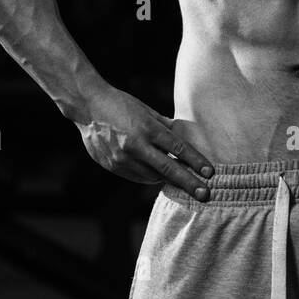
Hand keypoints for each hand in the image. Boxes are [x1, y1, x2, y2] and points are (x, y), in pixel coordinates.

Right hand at [74, 83, 214, 200]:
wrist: (88, 107)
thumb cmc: (121, 104)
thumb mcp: (147, 111)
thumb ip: (165, 127)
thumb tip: (183, 139)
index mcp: (147, 128)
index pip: (178, 148)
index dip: (195, 161)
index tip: (210, 173)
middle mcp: (136, 145)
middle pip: (168, 169)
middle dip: (189, 183)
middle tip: (205, 194)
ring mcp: (122, 158)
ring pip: (152, 177)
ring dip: (168, 179)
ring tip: (181, 179)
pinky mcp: (112, 166)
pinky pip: (137, 177)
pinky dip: (149, 176)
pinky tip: (156, 173)